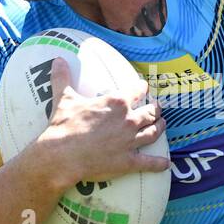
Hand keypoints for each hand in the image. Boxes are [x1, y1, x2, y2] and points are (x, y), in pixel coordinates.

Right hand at [37, 56, 170, 187]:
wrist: (62, 155)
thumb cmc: (64, 126)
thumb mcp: (64, 98)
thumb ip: (63, 78)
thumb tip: (57, 60)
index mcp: (117, 103)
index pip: (137, 91)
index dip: (142, 88)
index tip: (145, 87)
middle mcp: (128, 120)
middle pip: (150, 112)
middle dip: (155, 109)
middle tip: (157, 108)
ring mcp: (130, 141)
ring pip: (153, 133)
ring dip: (160, 128)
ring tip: (163, 125)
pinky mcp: (129, 161)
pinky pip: (149, 163)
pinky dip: (159, 163)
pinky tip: (166, 164)